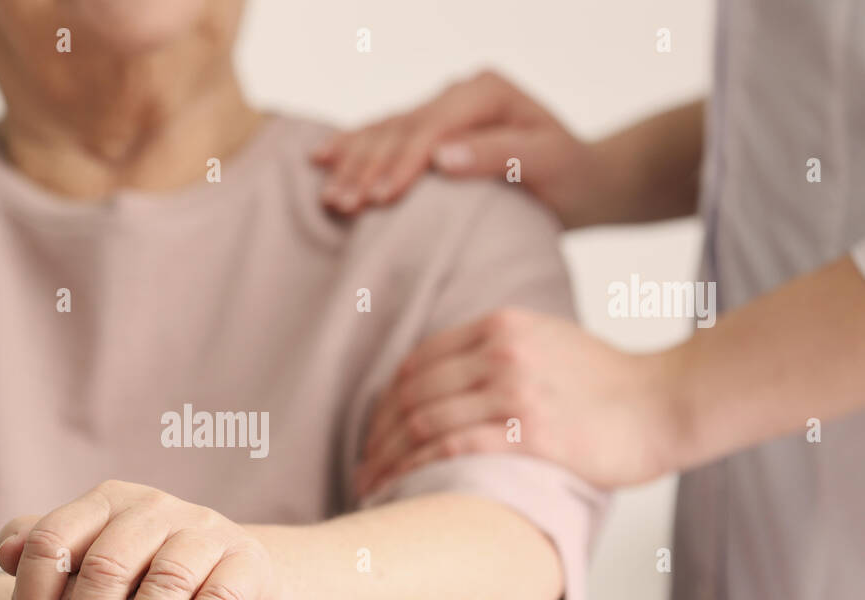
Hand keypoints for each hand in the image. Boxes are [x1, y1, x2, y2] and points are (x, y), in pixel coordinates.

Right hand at [312, 70, 606, 226]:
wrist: (579, 181)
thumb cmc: (569, 174)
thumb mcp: (547, 161)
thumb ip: (496, 155)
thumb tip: (441, 157)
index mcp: (485, 91)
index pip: (432, 127)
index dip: (404, 162)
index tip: (383, 198)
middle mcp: (457, 93)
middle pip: (401, 130)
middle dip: (369, 168)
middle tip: (344, 205)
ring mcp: (439, 109)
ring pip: (384, 132)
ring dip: (353, 165)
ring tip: (329, 197)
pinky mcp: (428, 131)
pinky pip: (381, 137)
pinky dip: (352, 151)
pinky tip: (323, 160)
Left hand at [354, 308, 679, 493]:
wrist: (667, 404)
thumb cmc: (609, 386)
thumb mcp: (546, 344)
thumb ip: (496, 353)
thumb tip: (444, 385)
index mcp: (500, 326)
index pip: (416, 364)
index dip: (384, 404)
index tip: (374, 436)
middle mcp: (501, 351)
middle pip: (411, 395)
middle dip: (377, 437)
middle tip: (363, 469)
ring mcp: (514, 389)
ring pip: (421, 423)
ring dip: (387, 460)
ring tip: (372, 488)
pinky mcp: (530, 431)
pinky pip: (450, 449)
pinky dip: (414, 471)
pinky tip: (400, 491)